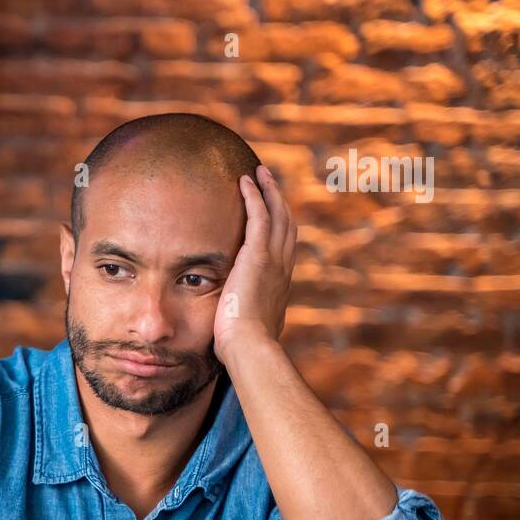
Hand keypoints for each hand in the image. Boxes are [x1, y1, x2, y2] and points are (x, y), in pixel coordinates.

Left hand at [213, 164, 295, 366]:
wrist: (248, 346)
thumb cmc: (242, 344)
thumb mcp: (248, 327)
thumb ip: (244, 316)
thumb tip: (233, 324)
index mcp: (280, 283)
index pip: (284, 246)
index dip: (280, 225)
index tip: (273, 211)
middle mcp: (283, 268)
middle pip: (286, 224)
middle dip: (278, 200)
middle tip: (268, 181)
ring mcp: (274, 260)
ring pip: (277, 215)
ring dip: (268, 191)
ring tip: (258, 173)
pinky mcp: (258, 256)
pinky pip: (259, 217)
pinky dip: (254, 197)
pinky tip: (245, 182)